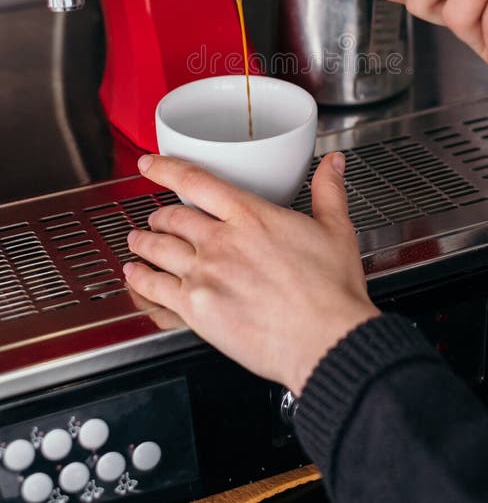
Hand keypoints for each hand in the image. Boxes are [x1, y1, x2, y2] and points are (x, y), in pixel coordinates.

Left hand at [125, 153, 379, 395]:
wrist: (326, 339)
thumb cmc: (332, 290)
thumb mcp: (336, 229)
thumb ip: (328, 191)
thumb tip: (332, 164)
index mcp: (250, 216)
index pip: (195, 181)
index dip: (165, 169)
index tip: (150, 165)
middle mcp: (220, 241)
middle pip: (171, 218)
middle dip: (158, 216)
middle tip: (154, 218)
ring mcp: (204, 275)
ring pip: (157, 250)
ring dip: (143, 244)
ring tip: (137, 242)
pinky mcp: (195, 310)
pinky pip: (154, 289)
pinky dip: (139, 281)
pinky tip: (135, 278)